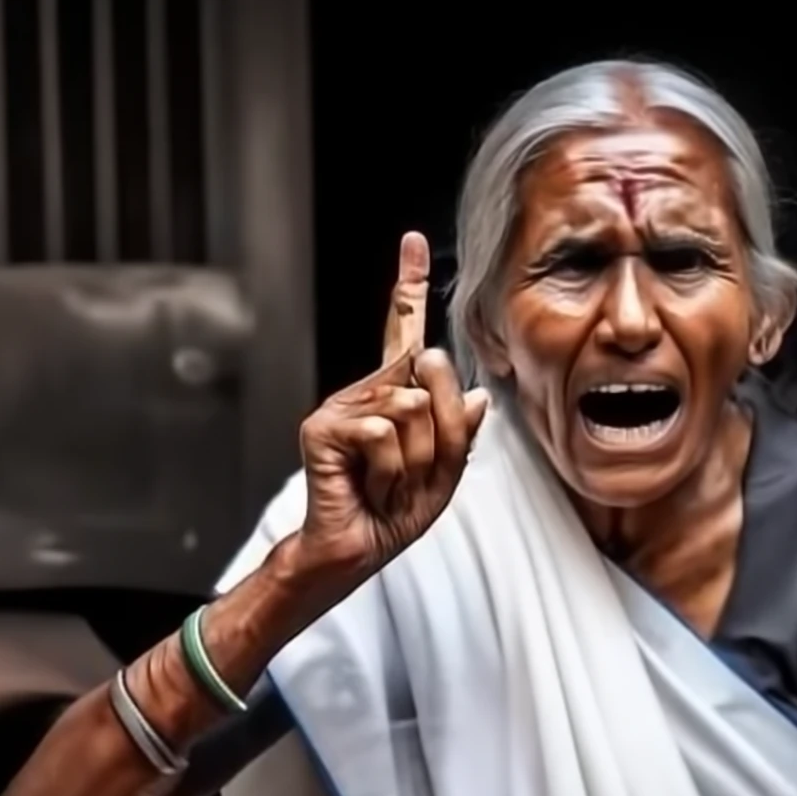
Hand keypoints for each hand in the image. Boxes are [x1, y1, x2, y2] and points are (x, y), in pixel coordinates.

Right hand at [295, 232, 488, 575]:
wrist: (353, 552)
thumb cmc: (393, 515)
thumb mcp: (443, 476)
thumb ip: (459, 435)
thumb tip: (475, 396)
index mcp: (393, 398)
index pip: (405, 336)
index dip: (409, 287)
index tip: (413, 243)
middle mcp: (366, 394)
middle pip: (430, 384)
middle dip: (438, 440)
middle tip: (410, 477)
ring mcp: (340, 407)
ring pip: (411, 411)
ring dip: (412, 464)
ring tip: (385, 485)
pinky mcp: (322, 426)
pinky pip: (383, 434)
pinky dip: (388, 473)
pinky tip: (366, 488)